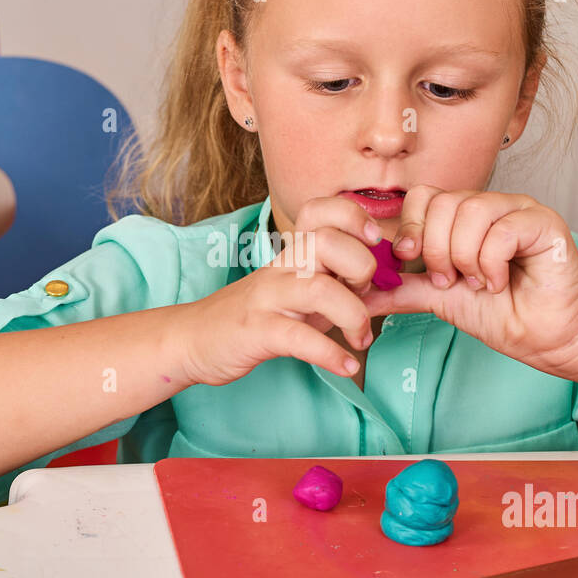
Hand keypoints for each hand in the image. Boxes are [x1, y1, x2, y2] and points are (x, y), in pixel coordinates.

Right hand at [181, 195, 378, 385]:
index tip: (377, 241)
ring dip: (353, 315)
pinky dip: (329, 353)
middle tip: (368, 294)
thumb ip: (332, 280)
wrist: (193, 339)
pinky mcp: (257, 332)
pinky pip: (299, 338)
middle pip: (325, 242)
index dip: (354, 216)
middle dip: (360, 266)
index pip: (320, 211)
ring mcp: (266, 299)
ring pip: (317, 289)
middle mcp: (279, 268)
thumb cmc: (253, 316)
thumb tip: (384, 278)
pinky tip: (346, 366)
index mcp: (291, 255)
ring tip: (363, 339)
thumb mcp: (293, 290)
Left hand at [361, 185, 577, 377]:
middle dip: (435, 251)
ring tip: (477, 284)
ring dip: (464, 258)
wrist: (545, 338)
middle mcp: (490, 205)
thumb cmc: (502, 314)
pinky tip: (498, 283)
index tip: (410, 262)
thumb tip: (358, 296)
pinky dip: (491, 263)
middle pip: (441, 203)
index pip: (422, 196)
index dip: (410, 228)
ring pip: (470, 212)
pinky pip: (501, 229)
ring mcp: (518, 209)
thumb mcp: (438, 299)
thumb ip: (400, 291)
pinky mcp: (543, 221)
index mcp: (463, 216)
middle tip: (449, 281)